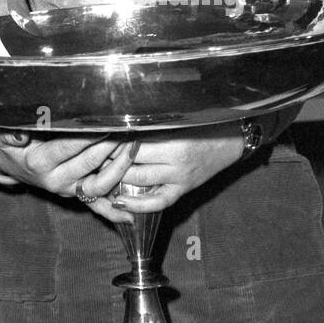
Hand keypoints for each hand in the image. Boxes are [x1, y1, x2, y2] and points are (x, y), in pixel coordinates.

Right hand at [0, 129, 137, 203]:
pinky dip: (114, 213)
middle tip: (126, 131)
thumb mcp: (1, 137)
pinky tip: (132, 215)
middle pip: (88, 164)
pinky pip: (96, 207)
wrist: (7, 164)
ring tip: (132, 148)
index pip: (68, 147)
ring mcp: (67, 189)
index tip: (105, 123)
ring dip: (118, 170)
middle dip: (110, 147)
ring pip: (98, 185)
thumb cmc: (7, 145)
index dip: (88, 136)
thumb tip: (20, 133)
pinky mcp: (74, 195)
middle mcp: (55, 179)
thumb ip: (10, 135)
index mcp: (39, 162)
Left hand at [92, 125, 244, 220]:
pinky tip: (120, 201)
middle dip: (108, 159)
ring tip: (99, 172)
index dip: (111, 141)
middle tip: (91, 155)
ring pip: (138, 181)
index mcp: (171, 138)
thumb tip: (119, 121)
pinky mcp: (183, 190)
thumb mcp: (177, 117)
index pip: (131, 141)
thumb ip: (151, 120)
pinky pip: (157, 202)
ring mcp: (178, 178)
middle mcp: (174, 160)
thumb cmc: (203, 122)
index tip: (95, 137)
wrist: (232, 139)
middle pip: (130, 161)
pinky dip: (137, 205)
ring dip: (116, 178)